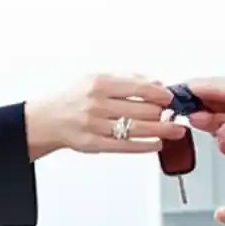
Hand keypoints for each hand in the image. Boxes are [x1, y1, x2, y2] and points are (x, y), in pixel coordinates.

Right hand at [23, 74, 182, 159]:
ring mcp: (95, 125)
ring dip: (161, 130)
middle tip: (174, 115)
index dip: (160, 94)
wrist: (48, 119)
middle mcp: (97, 104)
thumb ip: (128, 79)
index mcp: (100, 83)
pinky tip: (157, 144)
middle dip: (163, 113)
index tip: (170, 98)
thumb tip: (157, 84)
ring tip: (175, 130)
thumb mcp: (98, 79)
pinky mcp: (94, 144)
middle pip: (141, 110)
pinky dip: (145, 146)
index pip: (139, 87)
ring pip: (137, 129)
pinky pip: (126, 146)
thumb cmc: (76, 98)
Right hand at [182, 76, 224, 163]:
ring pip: (207, 127)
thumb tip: (185, 86)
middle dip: (196, 110)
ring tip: (224, 120)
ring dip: (212, 123)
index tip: (172, 97)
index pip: (201, 91)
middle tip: (194, 110)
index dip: (186, 94)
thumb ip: (209, 88)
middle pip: (200, 110)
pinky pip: (219, 144)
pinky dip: (224, 138)